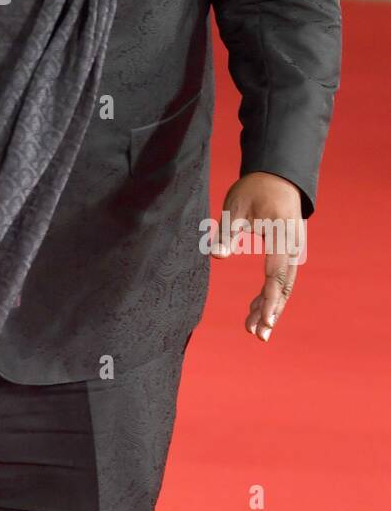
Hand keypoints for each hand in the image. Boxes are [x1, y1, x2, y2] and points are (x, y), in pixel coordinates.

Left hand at [211, 171, 304, 343]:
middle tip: (257, 335)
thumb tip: (216, 257)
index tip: (264, 321)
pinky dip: (269, 294)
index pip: (276, 274)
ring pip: (283, 285)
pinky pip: (281, 277)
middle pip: (284, 285)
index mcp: (281, 234)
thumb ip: (227, 233)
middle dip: (271, 312)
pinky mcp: (289, 251)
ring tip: (253, 330)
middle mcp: (293, 245)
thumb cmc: (254, 189)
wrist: (278, 175)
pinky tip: (254, 310)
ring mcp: (294, 249)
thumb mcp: (236, 207)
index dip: (269, 299)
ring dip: (269, 307)